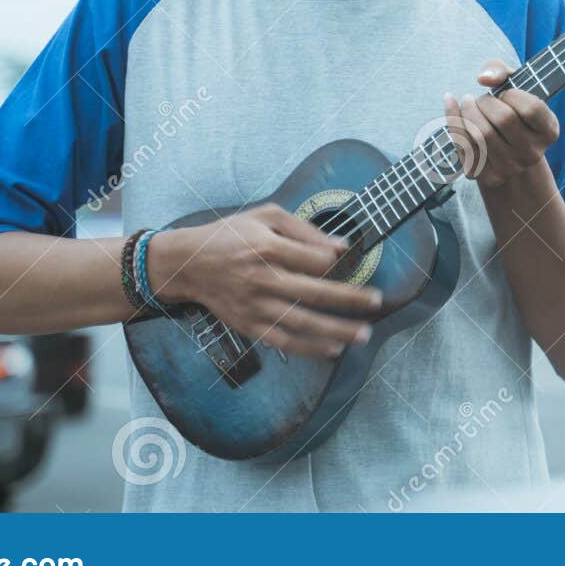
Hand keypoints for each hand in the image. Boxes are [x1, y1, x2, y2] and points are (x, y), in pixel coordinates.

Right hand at [145, 203, 382, 359]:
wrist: (187, 264)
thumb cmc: (230, 235)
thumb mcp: (265, 216)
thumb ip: (304, 229)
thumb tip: (341, 247)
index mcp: (266, 247)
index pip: (313, 259)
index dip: (338, 262)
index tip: (355, 263)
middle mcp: (261, 278)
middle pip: (313, 292)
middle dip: (349, 300)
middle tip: (377, 303)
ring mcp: (254, 306)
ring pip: (301, 323)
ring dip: (335, 331)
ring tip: (363, 334)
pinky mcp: (248, 325)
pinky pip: (283, 341)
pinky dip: (309, 348)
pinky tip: (332, 349)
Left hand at [443, 59, 560, 187]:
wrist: (504, 150)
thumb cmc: (510, 109)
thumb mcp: (513, 85)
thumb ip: (500, 70)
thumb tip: (484, 78)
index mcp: (549, 131)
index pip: (531, 108)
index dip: (512, 94)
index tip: (505, 93)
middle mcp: (533, 154)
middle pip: (503, 119)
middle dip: (486, 101)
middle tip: (482, 99)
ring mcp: (510, 168)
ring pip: (480, 134)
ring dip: (468, 110)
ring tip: (469, 102)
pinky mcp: (487, 176)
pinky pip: (463, 145)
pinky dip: (453, 119)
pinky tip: (451, 104)